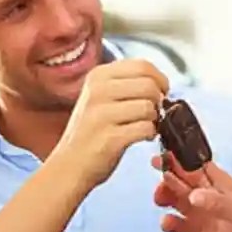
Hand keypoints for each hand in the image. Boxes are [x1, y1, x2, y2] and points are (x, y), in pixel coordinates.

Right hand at [50, 59, 168, 188]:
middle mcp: (97, 90)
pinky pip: (146, 128)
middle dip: (158, 101)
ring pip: (149, 107)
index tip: (159, 93)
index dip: (159, 80)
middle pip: (149, 85)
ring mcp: (102, 114)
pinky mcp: (110, 137)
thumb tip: (162, 84)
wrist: (69, 165)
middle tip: (151, 114)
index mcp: (98, 76)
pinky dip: (149, 134)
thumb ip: (128, 84)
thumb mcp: (101, 96)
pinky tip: (140, 138)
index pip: (142, 65)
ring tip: (142, 127)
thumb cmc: (92, 132)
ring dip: (154, 119)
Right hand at [152, 154, 231, 231]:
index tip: (168, 152)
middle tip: (156, 166)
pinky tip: (168, 224)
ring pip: (177, 199)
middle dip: (169, 172)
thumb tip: (194, 195)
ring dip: (166, 195)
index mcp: (223, 186)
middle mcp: (209, 197)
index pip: (200, 166)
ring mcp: (202, 214)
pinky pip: (177, 223)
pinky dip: (169, 222)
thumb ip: (218, 203)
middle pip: (184, 179)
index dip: (185, 157)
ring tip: (159, 199)